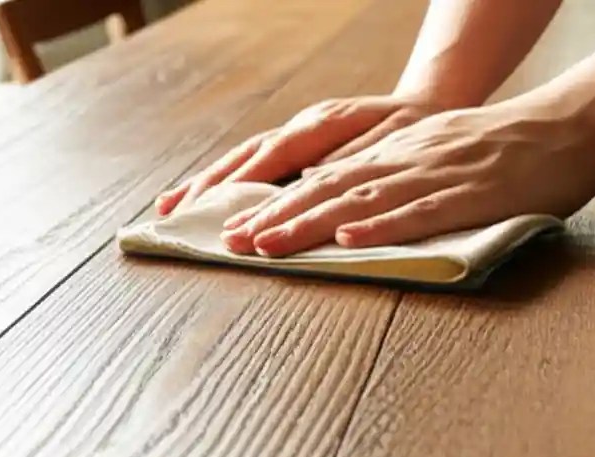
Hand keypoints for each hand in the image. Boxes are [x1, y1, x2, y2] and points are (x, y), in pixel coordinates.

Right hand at [155, 94, 450, 215]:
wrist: (425, 102)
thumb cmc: (414, 123)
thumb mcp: (396, 137)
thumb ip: (355, 154)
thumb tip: (313, 174)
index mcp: (323, 124)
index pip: (275, 158)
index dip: (246, 187)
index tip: (223, 214)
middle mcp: (301, 126)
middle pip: (246, 157)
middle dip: (209, 187)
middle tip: (176, 217)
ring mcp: (294, 132)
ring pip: (241, 158)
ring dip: (205, 183)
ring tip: (169, 208)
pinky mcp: (295, 143)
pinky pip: (251, 161)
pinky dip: (223, 180)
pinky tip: (197, 196)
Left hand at [218, 98, 594, 256]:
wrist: (571, 124)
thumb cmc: (516, 145)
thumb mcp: (449, 149)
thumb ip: (408, 173)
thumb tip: (363, 202)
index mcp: (403, 152)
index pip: (329, 178)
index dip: (281, 203)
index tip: (242, 226)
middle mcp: (409, 159)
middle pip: (331, 188)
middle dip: (278, 216)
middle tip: (233, 241)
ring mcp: (438, 175)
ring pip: (362, 200)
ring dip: (311, 224)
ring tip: (268, 245)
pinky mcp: (472, 195)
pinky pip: (421, 212)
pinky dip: (382, 226)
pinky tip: (350, 239)